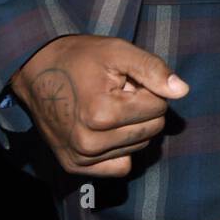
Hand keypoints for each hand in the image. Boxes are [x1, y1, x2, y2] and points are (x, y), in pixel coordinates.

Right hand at [9, 34, 189, 176]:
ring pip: (139, 147)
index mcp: (102, 113)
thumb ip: (153, 70)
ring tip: (108, 107)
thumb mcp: (118, 51)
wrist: (36, 72)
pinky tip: (107, 130)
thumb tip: (182, 91)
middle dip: (142, 108)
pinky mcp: (75, 167)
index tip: (127, 80)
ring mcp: (81, 158)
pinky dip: (122, 149)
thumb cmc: (80, 58)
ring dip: (131, 127)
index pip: (158, 107)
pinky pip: (121, 166)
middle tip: (117, 93)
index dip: (148, 88)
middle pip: (151, 129)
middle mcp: (90, 142)